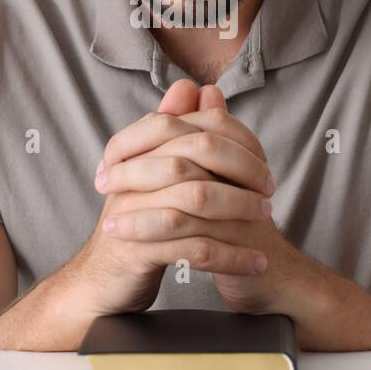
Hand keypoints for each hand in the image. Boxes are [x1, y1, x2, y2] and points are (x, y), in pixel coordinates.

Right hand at [58, 81, 269, 318]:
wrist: (101, 282)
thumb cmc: (138, 225)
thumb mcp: (158, 177)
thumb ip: (178, 132)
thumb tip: (198, 87)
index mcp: (134, 152)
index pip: (187, 126)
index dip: (229, 142)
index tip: (260, 163)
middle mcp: (128, 176)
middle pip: (193, 157)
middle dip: (240, 173)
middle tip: (269, 192)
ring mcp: (130, 212)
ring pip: (196, 200)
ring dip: (239, 210)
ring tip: (267, 221)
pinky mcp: (136, 250)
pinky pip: (193, 248)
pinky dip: (231, 256)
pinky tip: (254, 263)